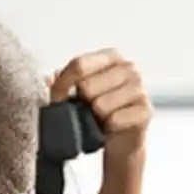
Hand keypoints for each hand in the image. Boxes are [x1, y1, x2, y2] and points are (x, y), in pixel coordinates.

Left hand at [46, 48, 152, 169]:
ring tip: (99, 118)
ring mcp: (140, 89)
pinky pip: (114, 121)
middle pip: (87, 86)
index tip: (56, 99)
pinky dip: (107, 128)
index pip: (78, 65)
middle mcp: (129, 68)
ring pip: (100, 105)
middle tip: (84, 110)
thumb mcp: (75, 92)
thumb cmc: (95, 109)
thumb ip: (61, 82)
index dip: (62, 86)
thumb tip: (48, 80)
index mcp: (111, 57)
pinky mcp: (146, 111)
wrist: (119, 136)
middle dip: (79, 104)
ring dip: (94, 118)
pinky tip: (110, 126)